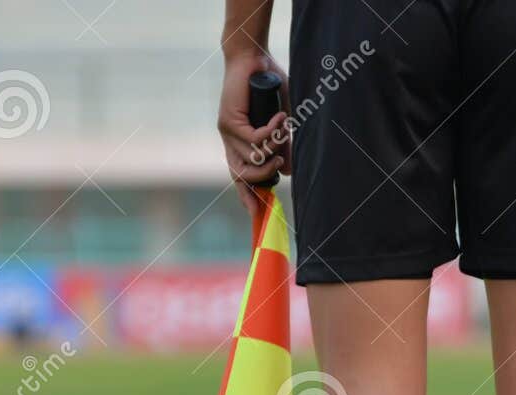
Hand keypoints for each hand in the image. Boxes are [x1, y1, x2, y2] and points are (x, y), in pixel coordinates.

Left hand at [218, 53, 289, 213]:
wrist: (254, 58)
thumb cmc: (268, 87)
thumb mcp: (279, 122)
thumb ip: (282, 145)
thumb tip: (289, 171)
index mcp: (237, 144)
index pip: (239, 177)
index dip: (246, 196)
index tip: (256, 214)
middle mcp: (228, 141)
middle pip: (240, 176)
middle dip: (263, 177)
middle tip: (280, 163)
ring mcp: (226, 132)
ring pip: (250, 159)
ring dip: (272, 150)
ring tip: (284, 134)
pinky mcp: (229, 121)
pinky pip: (255, 140)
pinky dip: (272, 132)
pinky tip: (281, 118)